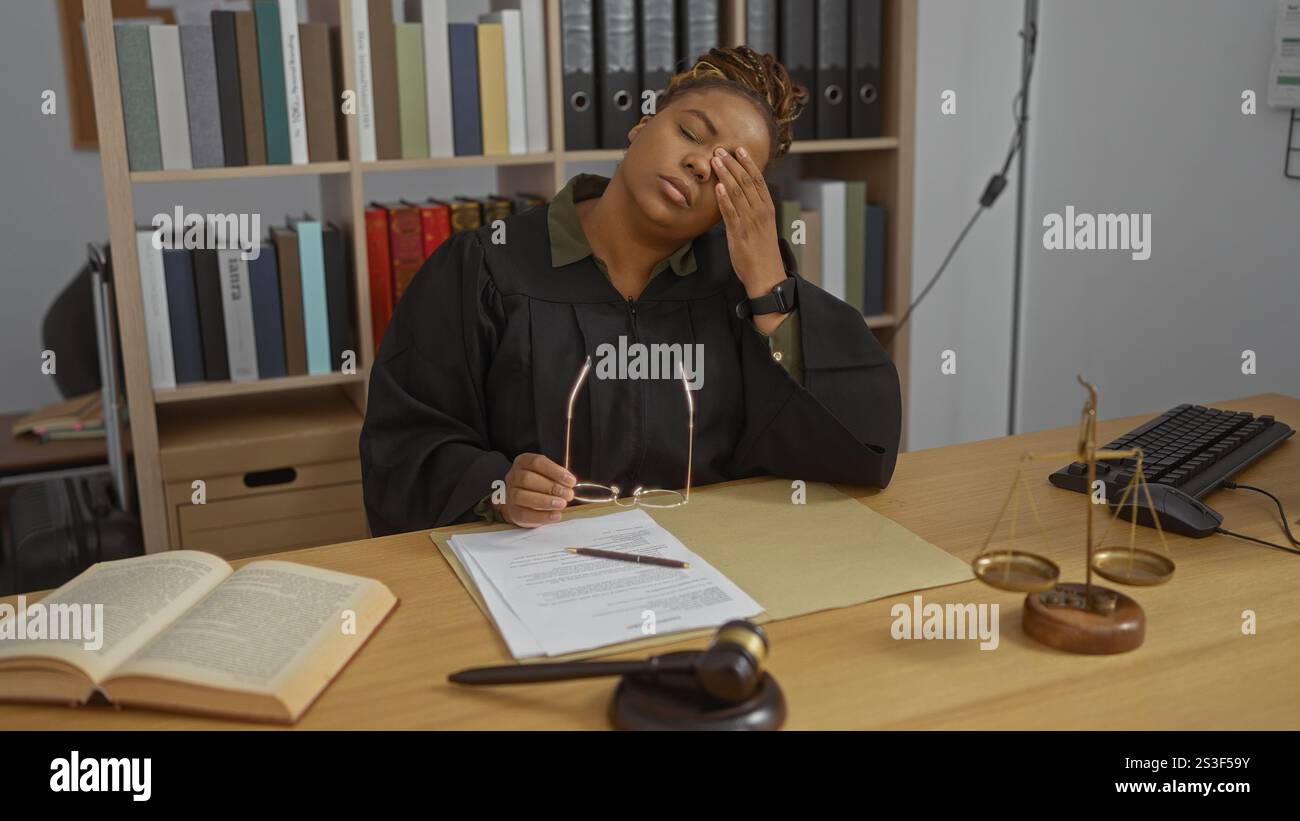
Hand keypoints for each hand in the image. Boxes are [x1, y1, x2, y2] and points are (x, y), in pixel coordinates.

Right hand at [494, 453, 575, 527]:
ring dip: (545, 501)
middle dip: (551, 487)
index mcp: (524, 462)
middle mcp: (514, 476)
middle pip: (527, 479)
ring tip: (562, 504)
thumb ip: (558, 478)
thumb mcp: (548, 475)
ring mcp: (510, 494)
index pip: (537, 462)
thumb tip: (569, 484)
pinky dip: (542, 516)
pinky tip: (555, 515)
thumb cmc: (539, 485)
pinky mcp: (513, 512)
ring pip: (522, 496)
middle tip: (568, 494)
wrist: (523, 502)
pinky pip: (524, 514)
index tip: (570, 481)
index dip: (555, 471)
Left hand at [712, 146, 791, 334]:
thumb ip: (752, 211)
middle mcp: (760, 212)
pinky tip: (717, 187)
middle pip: (747, 182)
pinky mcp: (740, 234)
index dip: (748, 163)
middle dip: (733, 164)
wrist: (766, 276)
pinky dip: (724, 199)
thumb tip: (738, 198)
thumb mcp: (761, 227)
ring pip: (738, 193)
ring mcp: (750, 222)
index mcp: (767, 209)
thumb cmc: (762, 253)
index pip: (758, 180)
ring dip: (726, 175)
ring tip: (715, 161)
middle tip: (721, 150)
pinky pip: (731, 213)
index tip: (738, 150)